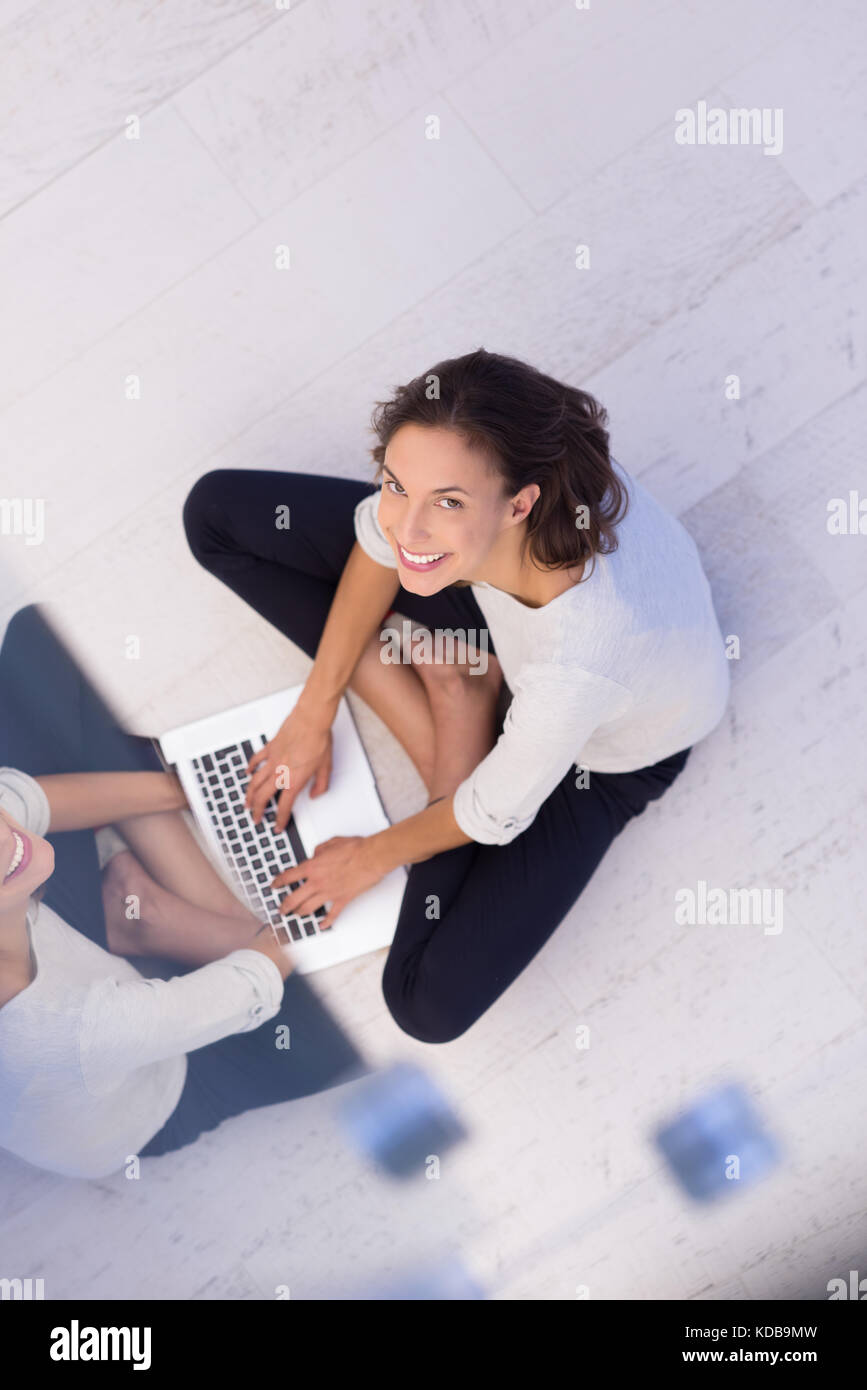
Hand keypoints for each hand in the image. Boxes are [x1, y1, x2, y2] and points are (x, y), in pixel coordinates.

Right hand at [244, 697, 334, 829]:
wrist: (311, 719)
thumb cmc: (319, 740)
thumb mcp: (326, 767)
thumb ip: (320, 785)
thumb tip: (315, 795)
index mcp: (294, 781)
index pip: (284, 807)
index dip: (279, 819)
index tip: (277, 826)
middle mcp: (280, 773)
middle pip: (263, 797)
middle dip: (257, 811)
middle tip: (255, 818)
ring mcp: (272, 760)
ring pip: (255, 782)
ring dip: (249, 795)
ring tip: (247, 802)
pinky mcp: (270, 748)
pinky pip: (256, 760)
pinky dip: (250, 768)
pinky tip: (247, 773)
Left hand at [270, 835, 383, 928]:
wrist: (371, 857)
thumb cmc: (355, 849)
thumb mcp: (331, 843)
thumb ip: (319, 850)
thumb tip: (315, 854)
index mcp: (312, 867)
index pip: (288, 877)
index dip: (278, 882)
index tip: (274, 885)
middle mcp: (317, 882)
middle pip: (294, 898)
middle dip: (285, 906)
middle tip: (281, 909)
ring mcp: (329, 893)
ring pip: (308, 908)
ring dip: (299, 913)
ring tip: (296, 915)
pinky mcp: (342, 900)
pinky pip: (332, 915)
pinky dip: (326, 922)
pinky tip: (322, 925)